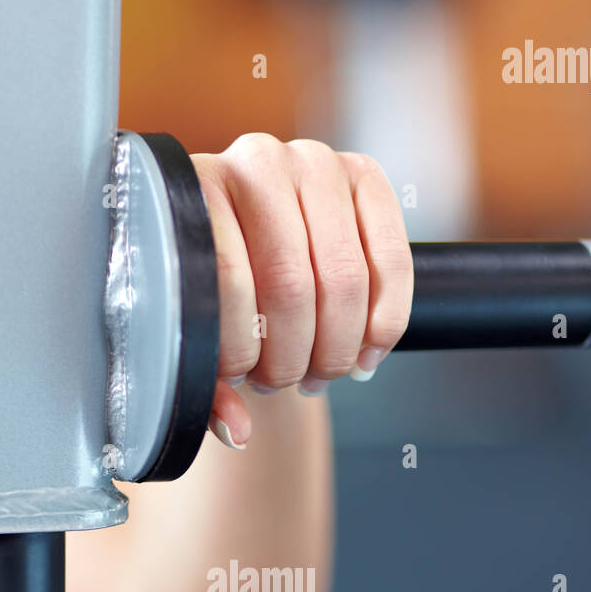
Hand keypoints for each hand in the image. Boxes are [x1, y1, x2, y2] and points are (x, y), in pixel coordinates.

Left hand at [191, 135, 412, 448]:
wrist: (253, 242)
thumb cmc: (219, 291)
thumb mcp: (199, 329)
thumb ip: (207, 383)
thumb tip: (237, 430)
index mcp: (198, 189)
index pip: (227, 277)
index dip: (241, 346)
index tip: (242, 377)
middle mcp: (255, 161)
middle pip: (291, 284)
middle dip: (292, 355)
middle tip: (283, 381)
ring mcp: (315, 162)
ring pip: (345, 279)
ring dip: (336, 346)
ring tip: (317, 370)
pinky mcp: (365, 176)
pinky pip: (392, 262)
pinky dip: (385, 322)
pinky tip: (366, 353)